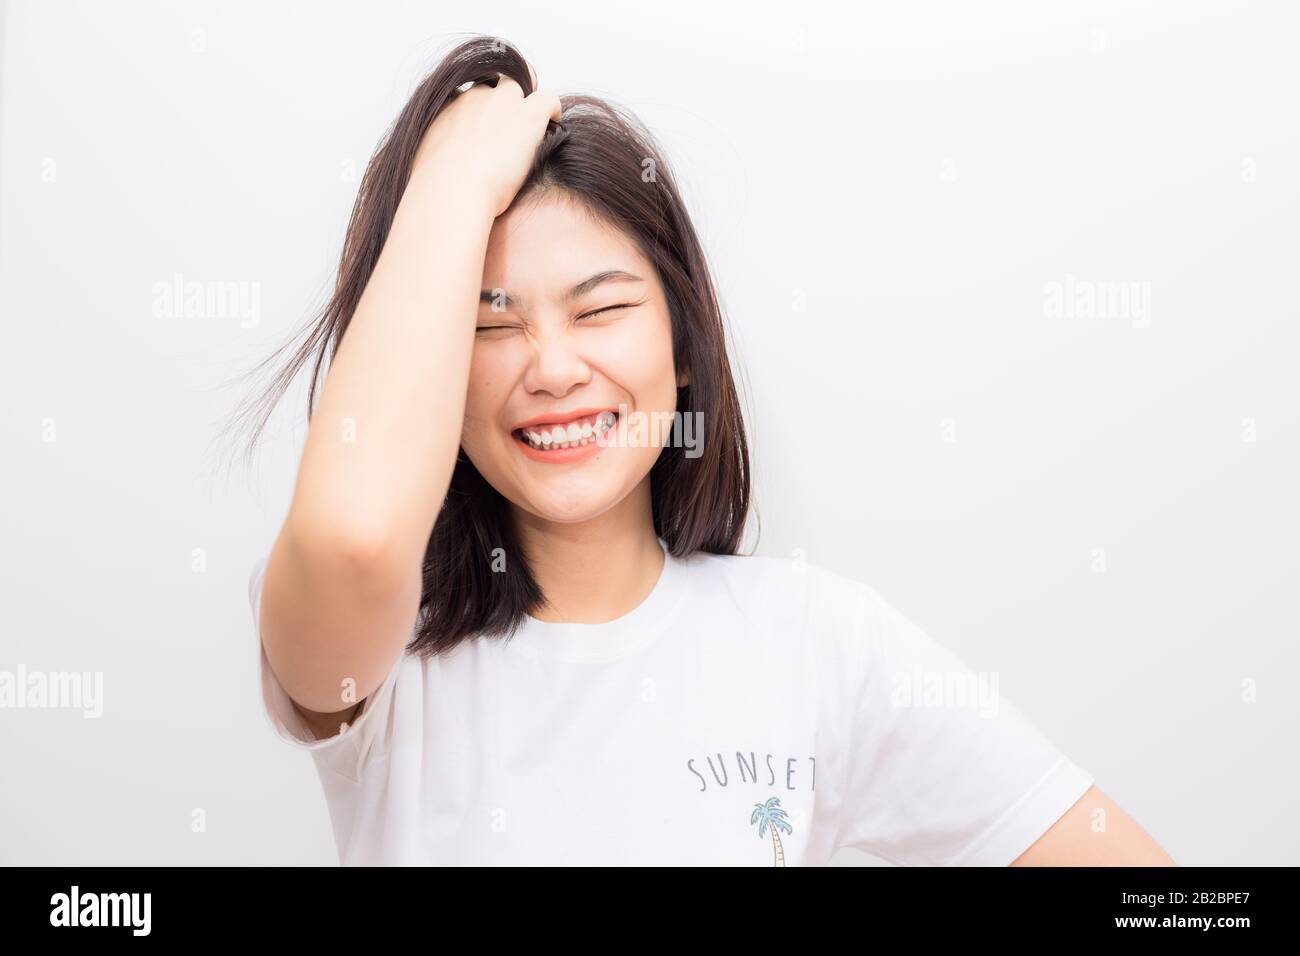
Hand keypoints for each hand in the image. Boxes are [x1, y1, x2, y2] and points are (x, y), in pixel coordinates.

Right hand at [411, 63, 561, 218]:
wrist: (452, 190)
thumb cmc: (435, 188)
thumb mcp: (421, 166)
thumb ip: (430, 159)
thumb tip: (431, 172)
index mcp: (446, 108)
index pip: (465, 98)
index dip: (478, 114)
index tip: (482, 134)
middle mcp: (473, 97)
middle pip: (494, 88)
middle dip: (503, 106)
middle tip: (510, 133)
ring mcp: (502, 102)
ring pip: (522, 84)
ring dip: (527, 104)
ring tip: (533, 130)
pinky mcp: (528, 114)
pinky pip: (548, 99)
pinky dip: (552, 110)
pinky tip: (551, 126)